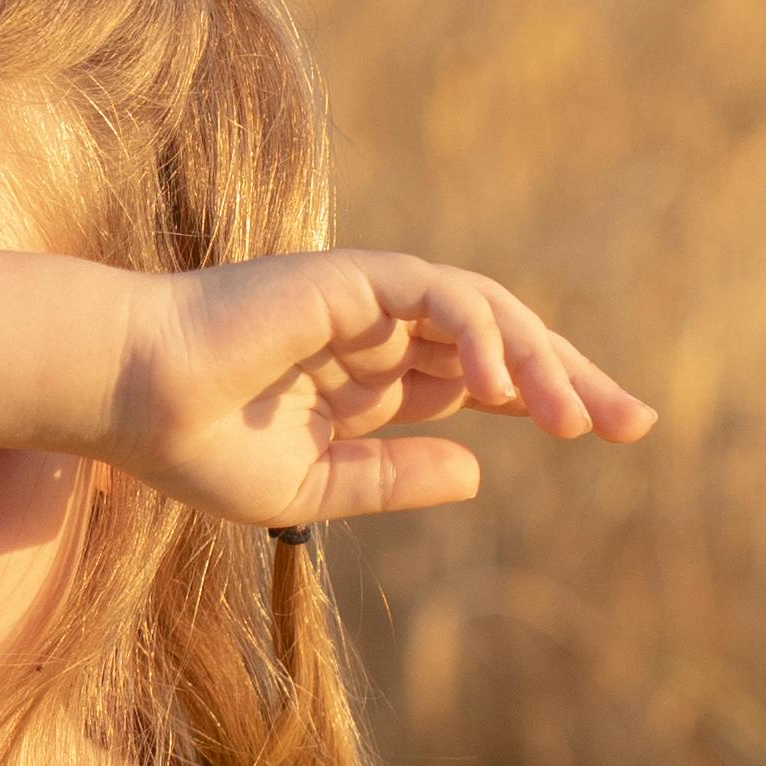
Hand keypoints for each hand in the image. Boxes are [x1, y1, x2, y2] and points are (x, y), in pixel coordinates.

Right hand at [110, 254, 649, 535]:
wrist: (130, 402)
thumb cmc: (199, 443)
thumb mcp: (313, 487)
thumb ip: (392, 476)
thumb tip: (480, 472)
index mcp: (380, 377)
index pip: (489, 376)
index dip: (551, 396)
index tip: (615, 432)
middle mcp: (386, 331)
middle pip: (505, 341)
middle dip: (573, 378)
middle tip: (634, 424)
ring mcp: (372, 299)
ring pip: (486, 312)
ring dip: (538, 362)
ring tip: (577, 420)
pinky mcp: (354, 279)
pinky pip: (439, 294)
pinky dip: (479, 329)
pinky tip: (504, 384)